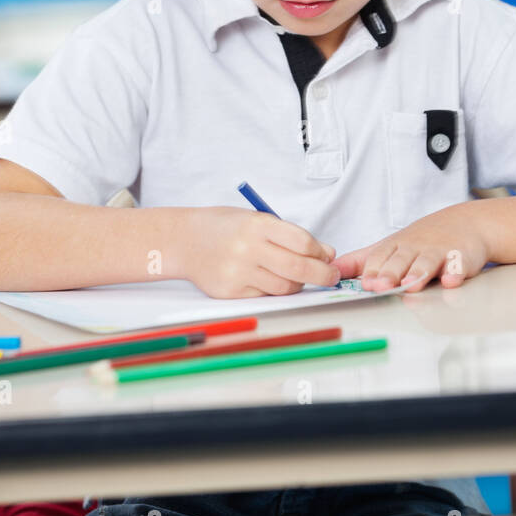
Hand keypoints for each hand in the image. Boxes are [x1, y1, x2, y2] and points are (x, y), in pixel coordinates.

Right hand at [182, 207, 340, 298]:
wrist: (184, 240)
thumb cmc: (224, 227)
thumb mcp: (257, 219)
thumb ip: (290, 235)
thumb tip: (326, 253)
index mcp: (257, 225)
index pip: (301, 241)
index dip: (320, 252)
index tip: (328, 257)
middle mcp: (247, 249)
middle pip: (298, 268)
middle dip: (322, 275)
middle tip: (331, 276)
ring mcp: (238, 272)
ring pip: (284, 287)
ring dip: (298, 284)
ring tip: (296, 275)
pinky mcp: (231, 292)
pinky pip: (266, 296)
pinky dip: (275, 290)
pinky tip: (271, 279)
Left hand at [332, 205, 490, 292]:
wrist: (465, 223)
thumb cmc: (423, 240)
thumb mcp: (391, 246)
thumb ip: (361, 260)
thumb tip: (331, 270)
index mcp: (396, 246)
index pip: (380, 257)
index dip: (372, 270)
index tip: (364, 284)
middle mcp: (415, 247)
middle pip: (401, 260)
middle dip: (391, 273)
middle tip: (381, 287)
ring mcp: (439, 251)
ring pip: (427, 262)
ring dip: (418, 273)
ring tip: (411, 285)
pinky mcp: (461, 256)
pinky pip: (458, 265)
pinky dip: (455, 272)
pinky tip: (450, 280)